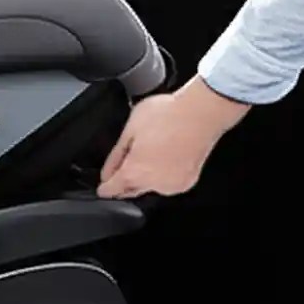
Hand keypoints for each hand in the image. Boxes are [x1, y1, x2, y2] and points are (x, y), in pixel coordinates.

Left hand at [96, 77, 250, 198]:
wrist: (201, 112)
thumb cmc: (167, 115)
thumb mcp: (130, 129)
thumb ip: (116, 155)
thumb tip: (107, 171)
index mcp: (135, 172)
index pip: (111, 190)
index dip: (104, 187)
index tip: (102, 185)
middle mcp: (154, 184)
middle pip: (131, 190)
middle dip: (125, 179)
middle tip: (128, 158)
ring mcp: (173, 185)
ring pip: (151, 186)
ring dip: (146, 176)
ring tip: (151, 150)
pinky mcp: (188, 181)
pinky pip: (168, 182)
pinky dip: (164, 174)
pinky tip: (166, 155)